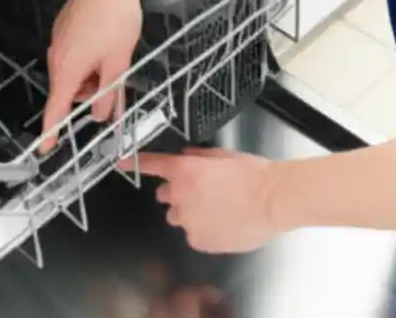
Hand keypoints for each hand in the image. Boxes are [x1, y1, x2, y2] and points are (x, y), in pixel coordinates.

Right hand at [41, 0, 142, 152]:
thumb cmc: (115, 18)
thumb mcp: (118, 63)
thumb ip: (110, 93)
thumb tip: (102, 114)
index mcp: (68, 68)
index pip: (55, 108)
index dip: (51, 130)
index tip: (45, 147)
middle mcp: (57, 55)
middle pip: (68, 89)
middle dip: (89, 94)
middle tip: (115, 85)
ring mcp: (60, 38)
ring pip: (73, 70)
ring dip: (92, 74)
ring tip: (115, 60)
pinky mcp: (65, 26)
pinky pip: (74, 53)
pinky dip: (89, 59)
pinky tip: (108, 46)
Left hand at [120, 147, 285, 253]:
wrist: (273, 199)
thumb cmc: (255, 176)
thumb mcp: (224, 156)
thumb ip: (199, 157)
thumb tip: (189, 156)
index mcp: (184, 170)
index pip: (151, 164)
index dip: (136, 162)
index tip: (122, 162)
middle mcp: (180, 195)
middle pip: (166, 195)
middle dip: (180, 193)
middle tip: (204, 193)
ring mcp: (188, 220)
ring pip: (179, 217)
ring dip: (191, 213)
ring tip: (219, 210)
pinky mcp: (198, 240)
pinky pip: (194, 235)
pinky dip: (205, 231)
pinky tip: (224, 223)